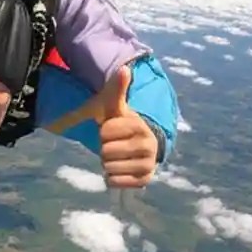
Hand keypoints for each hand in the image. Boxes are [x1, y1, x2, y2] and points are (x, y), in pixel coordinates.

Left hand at [95, 65, 157, 188]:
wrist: (135, 145)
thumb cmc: (119, 124)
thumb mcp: (115, 106)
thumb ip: (117, 88)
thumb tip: (124, 69)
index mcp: (140, 125)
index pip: (104, 133)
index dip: (103, 132)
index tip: (112, 130)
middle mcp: (148, 144)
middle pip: (105, 152)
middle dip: (104, 149)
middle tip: (115, 144)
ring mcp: (148, 163)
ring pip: (109, 167)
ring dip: (107, 163)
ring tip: (118, 156)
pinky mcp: (145, 180)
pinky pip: (114, 182)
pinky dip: (111, 177)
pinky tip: (119, 169)